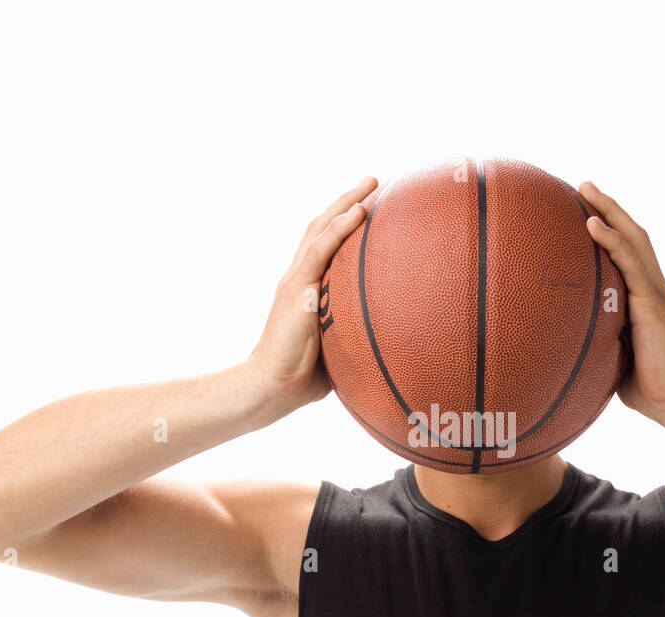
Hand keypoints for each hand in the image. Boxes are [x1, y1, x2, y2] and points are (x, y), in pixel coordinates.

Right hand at [247, 176, 377, 408]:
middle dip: (348, 200)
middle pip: (323, 227)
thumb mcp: (337, 347)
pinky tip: (359, 212)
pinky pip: (320, 251)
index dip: (344, 222)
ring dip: (347, 203)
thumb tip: (392, 340)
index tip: (369, 204)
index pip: (325, 245)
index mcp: (306, 287)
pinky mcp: (296, 290)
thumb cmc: (303, 377)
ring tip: (372, 183)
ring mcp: (295, 280)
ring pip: (321, 229)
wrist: (272, 388)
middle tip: (374, 180)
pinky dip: (339, 229)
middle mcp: (299, 277)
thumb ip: (355, 333)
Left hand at [578, 181, 664, 420]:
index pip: (627, 251)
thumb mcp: (614, 351)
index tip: (584, 207)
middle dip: (607, 206)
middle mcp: (652, 286)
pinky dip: (611, 241)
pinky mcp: (651, 303)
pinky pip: (629, 264)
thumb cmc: (643, 382)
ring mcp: (654, 292)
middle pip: (630, 234)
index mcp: (644, 296)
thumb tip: (562, 333)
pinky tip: (592, 224)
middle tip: (582, 185)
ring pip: (632, 239)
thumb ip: (597, 333)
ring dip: (608, 211)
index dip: (610, 227)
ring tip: (585, 190)